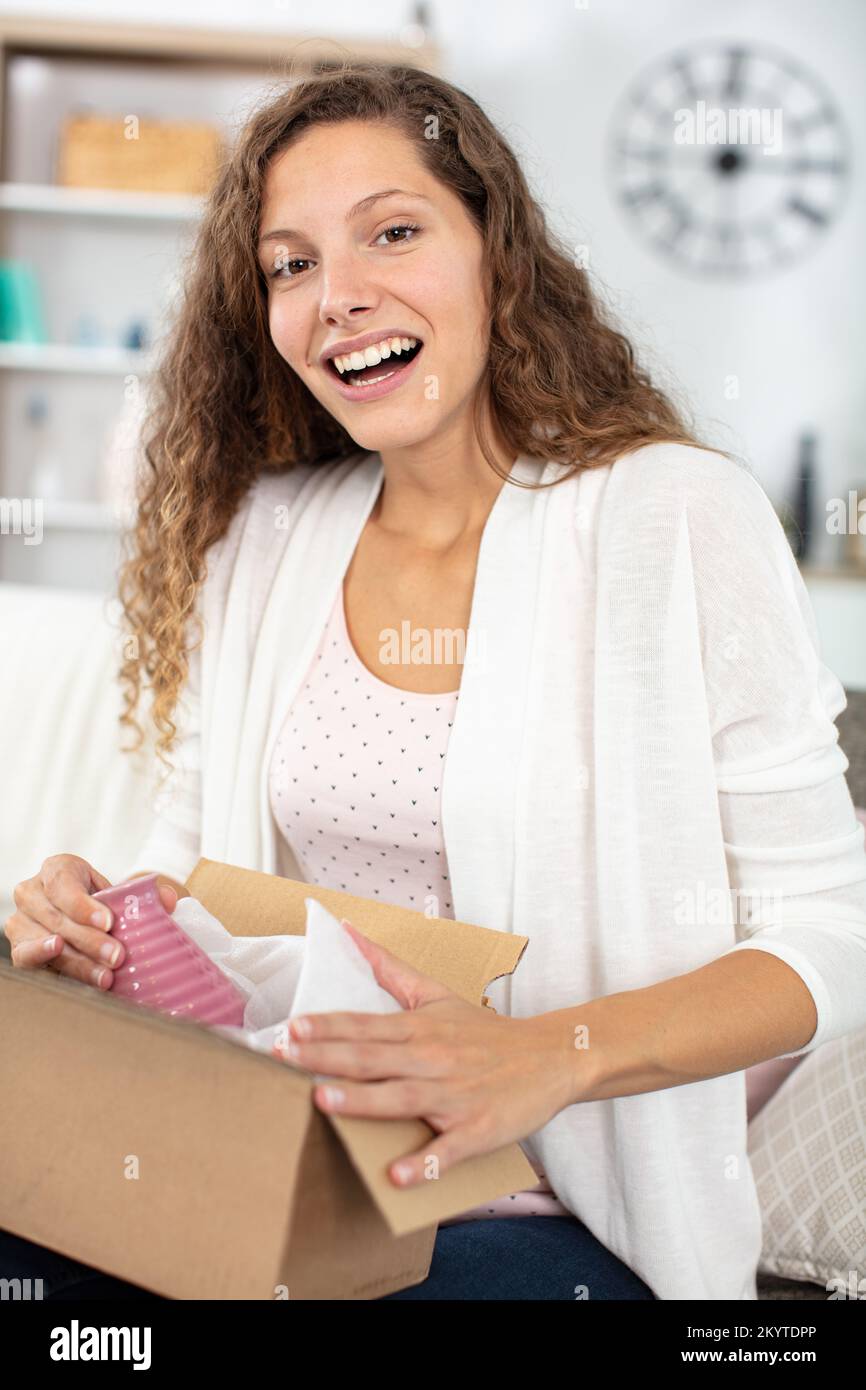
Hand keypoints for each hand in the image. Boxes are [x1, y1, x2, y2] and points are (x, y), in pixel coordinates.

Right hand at [5, 854, 177, 989]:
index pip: (64, 884)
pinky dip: (45, 964)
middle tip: (118, 956)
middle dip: (91, 940)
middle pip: (59, 917)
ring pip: (47, 941)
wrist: (80, 919)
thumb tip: (167, 899)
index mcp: (57, 870)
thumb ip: (143, 896)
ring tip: (106, 976)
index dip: (84, 905)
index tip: (109, 922)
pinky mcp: (19, 949)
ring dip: (78, 962)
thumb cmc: (98, 904)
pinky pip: (26, 959)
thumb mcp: (118, 894)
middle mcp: (31, 892)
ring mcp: (20, 921)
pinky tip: (67, 973)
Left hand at [271, 918, 582, 1187]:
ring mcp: (454, 1096)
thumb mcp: (438, 994)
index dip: (327, 1026)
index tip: (291, 1027)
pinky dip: (423, 1162)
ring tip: (323, 1101)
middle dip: (327, 1057)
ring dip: (362, 1101)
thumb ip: (390, 968)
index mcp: (419, 1028)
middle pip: (373, 1058)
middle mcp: (432, 1059)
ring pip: (401, 1098)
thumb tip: (349, 933)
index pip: (365, 1025)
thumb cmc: (485, 1032)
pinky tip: (396, 1174)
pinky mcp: (477, 1129)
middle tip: (285, 1057)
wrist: (551, 1056)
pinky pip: (446, 1150)